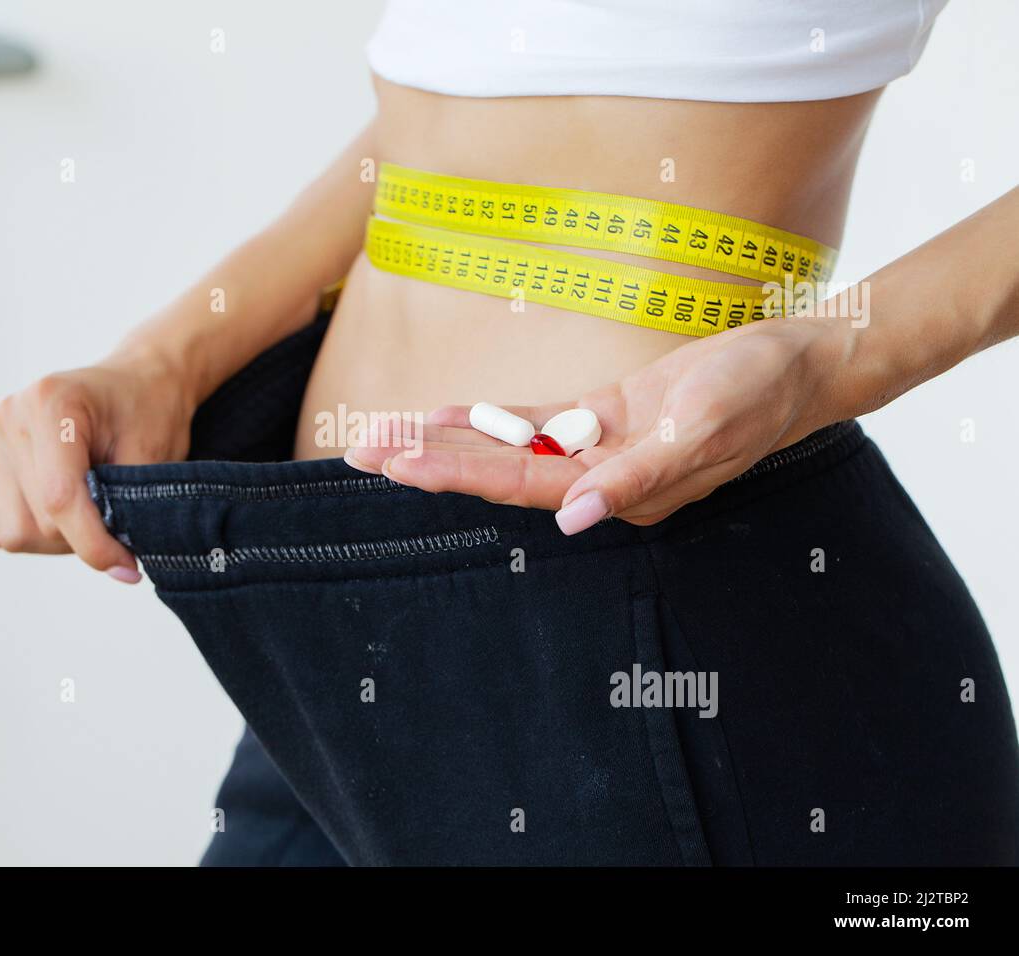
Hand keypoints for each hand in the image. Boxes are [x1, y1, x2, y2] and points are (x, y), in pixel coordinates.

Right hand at [0, 349, 194, 580]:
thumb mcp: (153, 455)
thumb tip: (113, 565)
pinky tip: (62, 510)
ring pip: (12, 532)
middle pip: (36, 520)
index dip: (94, 543)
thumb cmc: (148, 413)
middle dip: (81, 538)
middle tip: (116, 523)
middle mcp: (9, 416)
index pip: (59, 497)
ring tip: (88, 510)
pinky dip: (34, 534)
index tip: (127, 566)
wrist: (134, 383)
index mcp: (51, 403)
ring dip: (56, 540)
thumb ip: (126, 508)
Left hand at [345, 317, 847, 533]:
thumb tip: (574, 518)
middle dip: (429, 462)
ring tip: (380, 436)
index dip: (459, 473)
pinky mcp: (602, 418)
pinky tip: (441, 415)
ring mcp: (597, 449)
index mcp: (619, 491)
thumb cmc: (756, 396)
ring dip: (445, 441)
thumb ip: (637, 476)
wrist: (795, 365)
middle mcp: (597, 480)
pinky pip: (533, 422)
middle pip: (496, 473)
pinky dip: (488, 418)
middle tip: (359, 454)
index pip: (520, 486)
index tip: (400, 465)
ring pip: (505, 447)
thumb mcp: (701, 431)